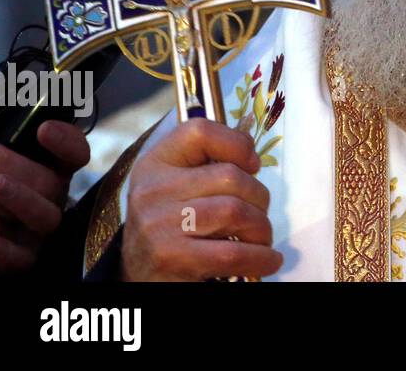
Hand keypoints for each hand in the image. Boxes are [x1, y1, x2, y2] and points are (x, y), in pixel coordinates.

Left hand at [0, 120, 90, 273]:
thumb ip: (7, 146)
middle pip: (53, 184)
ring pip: (45, 217)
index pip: (75, 154)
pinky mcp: (23, 260)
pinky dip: (5, 251)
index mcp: (51, 171)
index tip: (43, 129)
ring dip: (19, 199)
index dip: (66, 141)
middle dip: (18, 165)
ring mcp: (39, 230)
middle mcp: (52, 199)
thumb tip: (4, 121)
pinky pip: (23, 259)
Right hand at [121, 119, 281, 281]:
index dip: (236, 143)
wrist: (138, 273)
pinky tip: (267, 259)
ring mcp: (159, 226)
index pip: (199, 132)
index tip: (253, 165)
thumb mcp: (177, 185)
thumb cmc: (171, 222)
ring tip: (261, 237)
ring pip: (235, 211)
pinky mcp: (172, 259)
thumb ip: (209, 163)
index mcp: (155, 164)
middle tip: (260, 213)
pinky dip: (260, 257)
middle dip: (259, 197)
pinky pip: (232, 253)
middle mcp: (152, 191)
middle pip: (229, 176)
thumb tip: (252, 156)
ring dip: (261, 227)